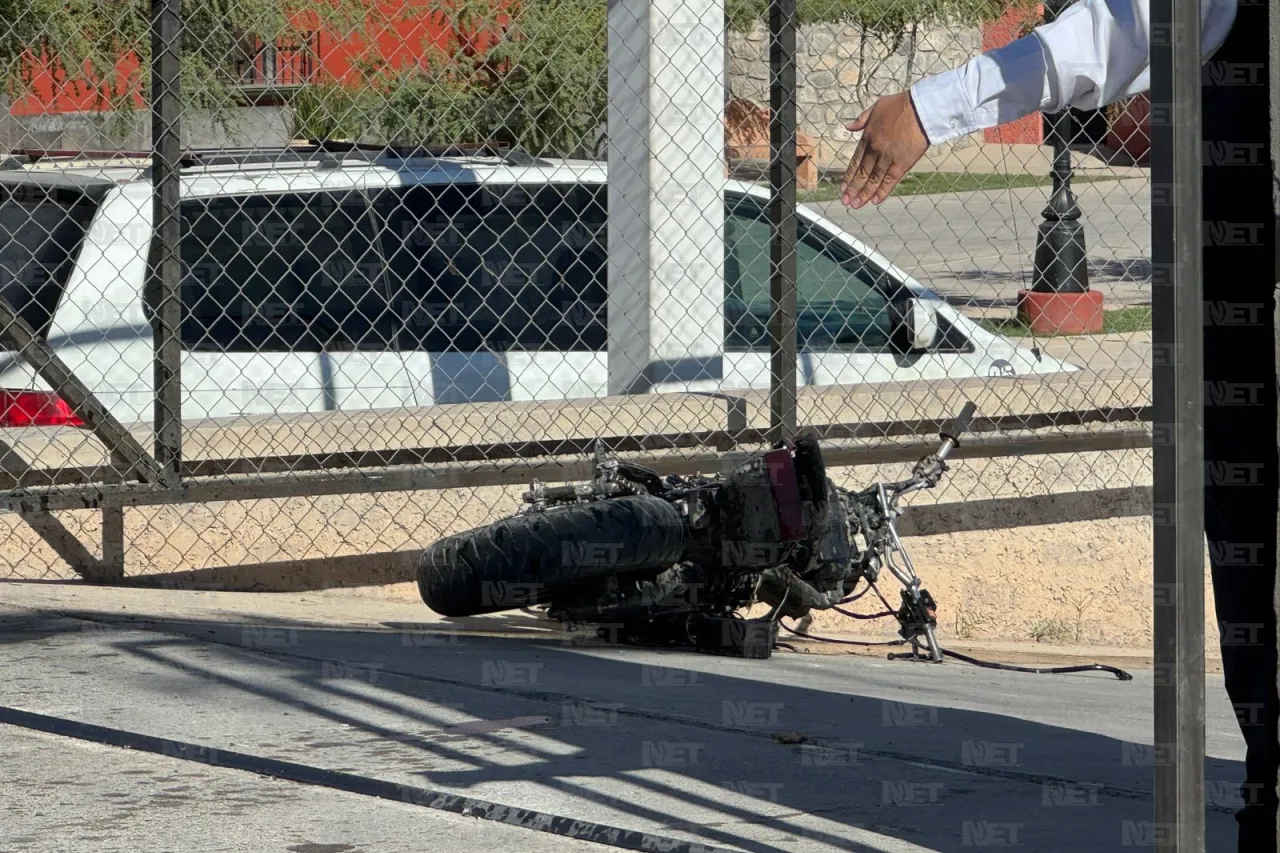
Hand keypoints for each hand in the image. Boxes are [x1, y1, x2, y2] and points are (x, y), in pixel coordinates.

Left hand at [840, 90, 929, 208]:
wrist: (921, 107)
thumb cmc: (901, 105)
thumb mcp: (876, 107)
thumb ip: (861, 119)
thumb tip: (848, 127)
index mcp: (867, 137)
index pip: (855, 161)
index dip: (848, 176)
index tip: (843, 187)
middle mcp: (875, 149)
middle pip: (862, 173)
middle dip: (853, 189)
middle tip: (846, 201)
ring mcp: (888, 157)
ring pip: (873, 180)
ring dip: (864, 194)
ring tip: (856, 205)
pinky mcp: (903, 162)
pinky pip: (890, 180)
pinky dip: (882, 191)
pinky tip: (875, 200)